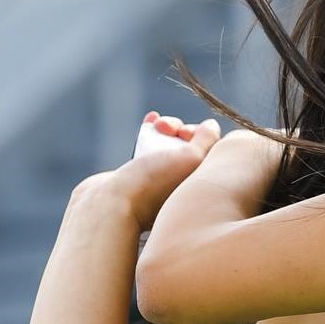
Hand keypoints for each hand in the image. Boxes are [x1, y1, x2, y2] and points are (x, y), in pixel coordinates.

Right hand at [79, 111, 222, 229]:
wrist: (111, 204)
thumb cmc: (154, 184)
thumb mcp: (191, 158)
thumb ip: (208, 139)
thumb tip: (212, 126)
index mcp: (202, 192)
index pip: (212, 155)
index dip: (201, 134)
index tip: (185, 134)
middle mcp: (184, 189)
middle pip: (191, 148)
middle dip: (181, 130)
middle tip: (168, 129)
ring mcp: (161, 185)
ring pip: (170, 146)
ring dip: (167, 128)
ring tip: (157, 125)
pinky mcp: (139, 179)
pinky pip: (151, 149)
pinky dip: (152, 132)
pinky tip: (151, 119)